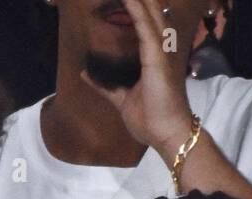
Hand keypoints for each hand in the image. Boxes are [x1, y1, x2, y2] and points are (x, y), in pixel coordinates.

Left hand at [80, 0, 197, 162]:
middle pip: (152, 13)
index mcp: (154, 56)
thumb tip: (87, 72)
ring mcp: (161, 51)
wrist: (165, 133)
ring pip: (150, 14)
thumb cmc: (149, 118)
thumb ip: (106, 85)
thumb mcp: (121, 99)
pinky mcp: (157, 57)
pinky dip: (137, 11)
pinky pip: (146, 28)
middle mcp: (161, 49)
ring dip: (139, 0)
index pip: (147, 23)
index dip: (137, 6)